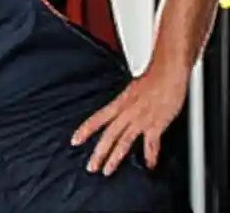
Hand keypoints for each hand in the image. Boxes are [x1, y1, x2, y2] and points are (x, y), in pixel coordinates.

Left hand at [71, 66, 188, 175]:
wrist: (168, 72)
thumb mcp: (132, 90)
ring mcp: (141, 119)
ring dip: (115, 157)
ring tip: (108, 170)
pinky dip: (150, 155)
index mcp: (119, 103)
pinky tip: (149, 164)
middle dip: (98, 153)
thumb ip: (126, 103)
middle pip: (108, 135)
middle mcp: (127, 112)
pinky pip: (151, 143)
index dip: (85, 130)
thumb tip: (120, 110)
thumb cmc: (153, 78)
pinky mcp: (156, 124)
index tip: (74, 141)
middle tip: (91, 167)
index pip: (97, 119)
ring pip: (123, 141)